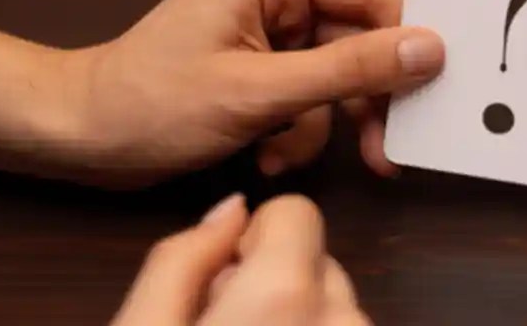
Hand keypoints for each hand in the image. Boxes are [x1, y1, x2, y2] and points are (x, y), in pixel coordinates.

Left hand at [59, 0, 443, 186]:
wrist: (81, 138)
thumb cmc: (155, 102)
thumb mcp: (259, 92)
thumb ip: (350, 71)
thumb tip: (431, 49)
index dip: (406, 36)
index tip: (431, 89)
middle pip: (361, 36)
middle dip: (368, 95)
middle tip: (386, 148)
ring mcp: (272, 32)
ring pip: (340, 74)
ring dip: (325, 123)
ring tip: (289, 158)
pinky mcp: (264, 70)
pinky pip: (311, 96)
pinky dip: (298, 131)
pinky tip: (267, 156)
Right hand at [112, 194, 368, 325]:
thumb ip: (180, 259)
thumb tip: (228, 211)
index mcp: (289, 294)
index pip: (296, 212)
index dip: (251, 242)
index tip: (220, 286)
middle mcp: (347, 320)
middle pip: (318, 260)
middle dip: (275, 285)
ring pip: (332, 306)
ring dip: (295, 320)